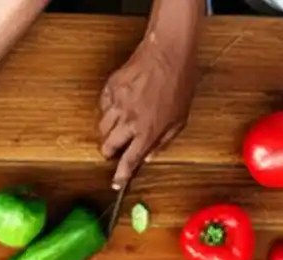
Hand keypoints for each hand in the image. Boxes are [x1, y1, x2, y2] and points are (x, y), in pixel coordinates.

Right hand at [99, 41, 197, 187]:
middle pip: (108, 146)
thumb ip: (163, 141)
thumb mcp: (180, 119)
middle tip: (114, 151)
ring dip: (108, 132)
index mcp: (148, 131)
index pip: (129, 160)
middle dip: (109, 152)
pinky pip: (102, 107)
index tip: (116, 183)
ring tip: (119, 126)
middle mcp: (130, 120)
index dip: (121, 175)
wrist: (168, 53)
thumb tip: (149, 157)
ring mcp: (117, 104)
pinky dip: (107, 111)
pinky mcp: (110, 88)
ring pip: (102, 128)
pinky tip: (118, 106)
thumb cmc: (179, 82)